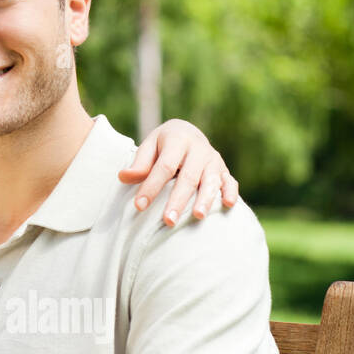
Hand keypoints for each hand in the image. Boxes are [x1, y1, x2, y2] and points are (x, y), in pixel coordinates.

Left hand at [119, 119, 238, 226]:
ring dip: (206, 199)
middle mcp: (199, 149)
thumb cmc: (163, 145)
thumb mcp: (149, 147)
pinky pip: (230, 181)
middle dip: (178, 200)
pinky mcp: (224, 170)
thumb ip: (139, 163)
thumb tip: (124, 177)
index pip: (164, 167)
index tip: (139, 206)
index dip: (152, 186)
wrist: (187, 133)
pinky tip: (228, 205)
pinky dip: (230, 192)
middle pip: (188, 177)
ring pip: (211, 181)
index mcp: (177, 140)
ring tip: (198, 216)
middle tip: (168, 220)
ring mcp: (213, 160)